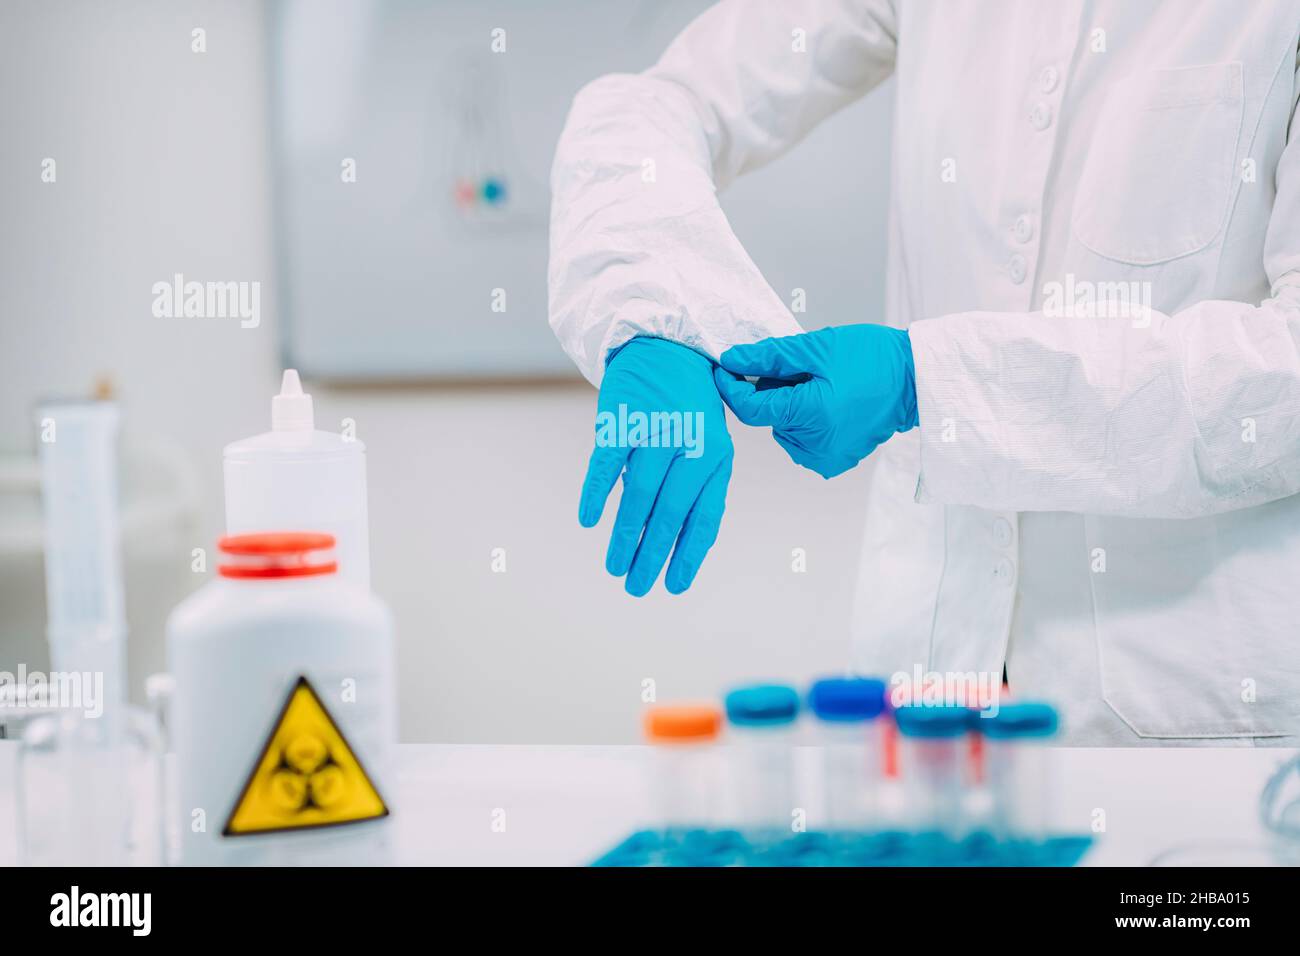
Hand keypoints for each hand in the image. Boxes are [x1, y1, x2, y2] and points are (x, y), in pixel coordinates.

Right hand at [580, 337, 733, 595]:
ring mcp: (656, 429)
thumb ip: (696, 491)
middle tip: (636, 587)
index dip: (688, 555)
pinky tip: (589, 520)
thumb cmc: (690, 408)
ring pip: (639, 494)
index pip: (704, 517)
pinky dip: (597, 493)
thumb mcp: (709, 445)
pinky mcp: (623, 416)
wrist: (668, 346)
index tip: (673, 586)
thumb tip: (679, 547)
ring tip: (615, 567)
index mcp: (716, 457)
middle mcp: (690, 445)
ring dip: (625, 535)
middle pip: (670, 513)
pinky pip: (607, 462)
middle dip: (652, 555)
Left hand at [713, 324, 916, 478]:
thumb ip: (770, 357)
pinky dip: (806, 421)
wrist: (915, 381)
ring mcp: (825, 457)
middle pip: (769, 417)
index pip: (750, 409)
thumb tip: (731, 360)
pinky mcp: (835, 461)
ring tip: (821, 385)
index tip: (724, 368)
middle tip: (800, 368)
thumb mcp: (817, 348)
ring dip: (790, 406)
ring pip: (784, 428)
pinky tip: (829, 403)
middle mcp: (814, 445)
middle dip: (773, 390)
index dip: (731, 387)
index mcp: (809, 415)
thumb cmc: (872, 359)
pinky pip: (802, 440)